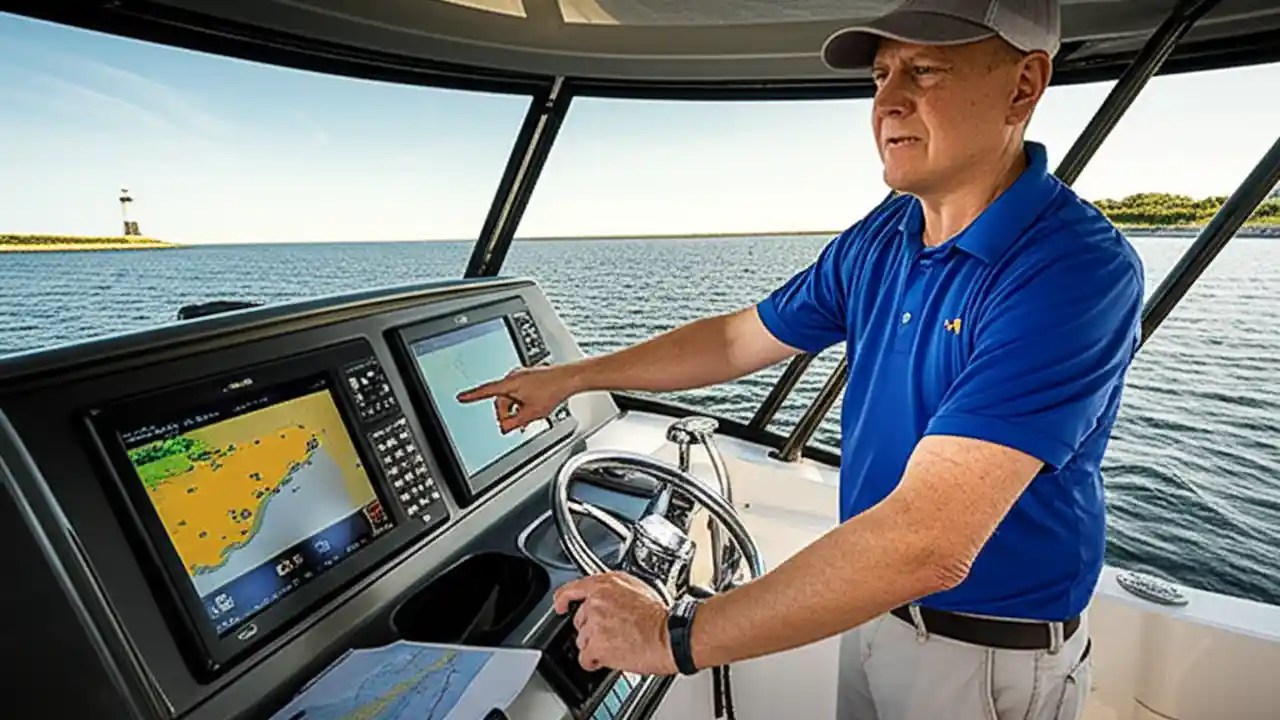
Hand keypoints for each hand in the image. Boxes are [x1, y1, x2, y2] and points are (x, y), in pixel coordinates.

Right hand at [455, 364, 576, 433]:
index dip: (472, 396)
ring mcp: (522, 376)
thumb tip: (505, 427)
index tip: (461, 397)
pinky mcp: (530, 378)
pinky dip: (522, 403)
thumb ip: (514, 422)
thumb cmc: (553, 390)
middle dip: (507, 414)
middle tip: (516, 426)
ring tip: (528, 418)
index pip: (486, 391)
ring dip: (517, 410)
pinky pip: (519, 393)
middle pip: (501, 400)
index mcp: (509, 383)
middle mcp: (513, 377)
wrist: (569, 378)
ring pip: (511, 398)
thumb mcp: (531, 413)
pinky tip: (532, 410)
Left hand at [553, 572, 675, 675]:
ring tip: (617, 646)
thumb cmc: (661, 617)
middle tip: (612, 634)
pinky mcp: (596, 644)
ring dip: (596, 646)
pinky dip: (594, 662)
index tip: (560, 606)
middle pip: (580, 620)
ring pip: (582, 640)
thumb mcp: (637, 590)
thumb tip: (606, 601)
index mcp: (606, 584)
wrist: (671, 636)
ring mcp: (594, 623)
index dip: (562, 599)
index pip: (573, 588)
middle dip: (592, 630)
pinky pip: (585, 658)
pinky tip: (610, 658)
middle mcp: (597, 601)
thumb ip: (614, 593)